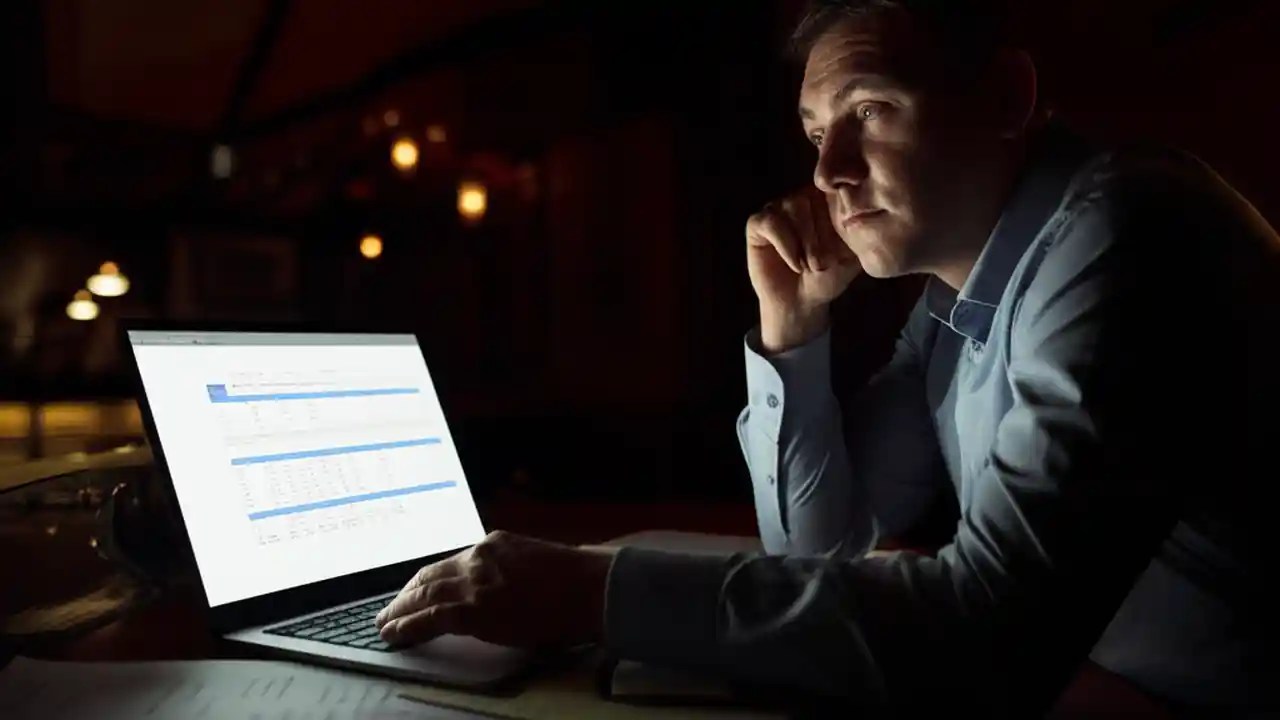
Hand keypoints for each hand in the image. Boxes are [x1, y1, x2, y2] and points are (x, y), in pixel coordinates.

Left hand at [374, 531, 615, 648]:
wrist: (589, 588)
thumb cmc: (576, 580)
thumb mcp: (536, 560)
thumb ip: (511, 569)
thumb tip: (501, 587)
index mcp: (493, 544)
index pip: (449, 563)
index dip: (428, 579)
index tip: (416, 590)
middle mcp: (477, 558)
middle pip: (429, 576)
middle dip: (407, 594)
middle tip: (392, 608)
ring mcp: (473, 583)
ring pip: (423, 596)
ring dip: (399, 611)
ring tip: (384, 623)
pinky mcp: (473, 610)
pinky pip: (429, 618)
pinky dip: (407, 626)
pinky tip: (394, 633)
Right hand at [746, 187, 861, 351]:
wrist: (802, 301)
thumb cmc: (829, 275)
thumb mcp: (854, 253)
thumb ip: (862, 230)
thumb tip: (868, 212)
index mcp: (827, 197)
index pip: (834, 189)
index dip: (839, 216)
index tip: (843, 242)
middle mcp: (801, 196)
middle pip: (811, 198)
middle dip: (820, 235)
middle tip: (824, 264)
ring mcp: (777, 207)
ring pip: (792, 207)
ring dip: (805, 242)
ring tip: (810, 266)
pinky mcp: (757, 223)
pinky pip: (771, 223)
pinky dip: (786, 246)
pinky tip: (795, 265)